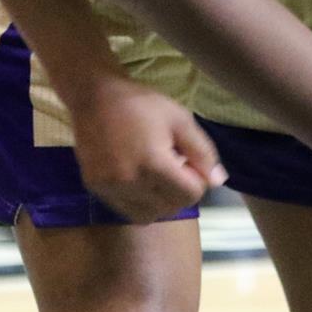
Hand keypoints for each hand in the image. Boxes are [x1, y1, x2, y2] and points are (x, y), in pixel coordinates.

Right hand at [67, 76, 226, 221]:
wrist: (94, 97)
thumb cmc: (141, 104)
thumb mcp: (180, 118)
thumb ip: (202, 151)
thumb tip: (217, 181)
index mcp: (154, 163)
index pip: (190, 195)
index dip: (197, 180)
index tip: (187, 162)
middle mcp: (130, 181)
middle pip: (171, 207)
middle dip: (179, 191)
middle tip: (173, 167)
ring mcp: (110, 188)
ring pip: (149, 215)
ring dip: (160, 202)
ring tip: (155, 177)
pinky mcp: (96, 189)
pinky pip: (127, 211)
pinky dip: (139, 203)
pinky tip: (139, 181)